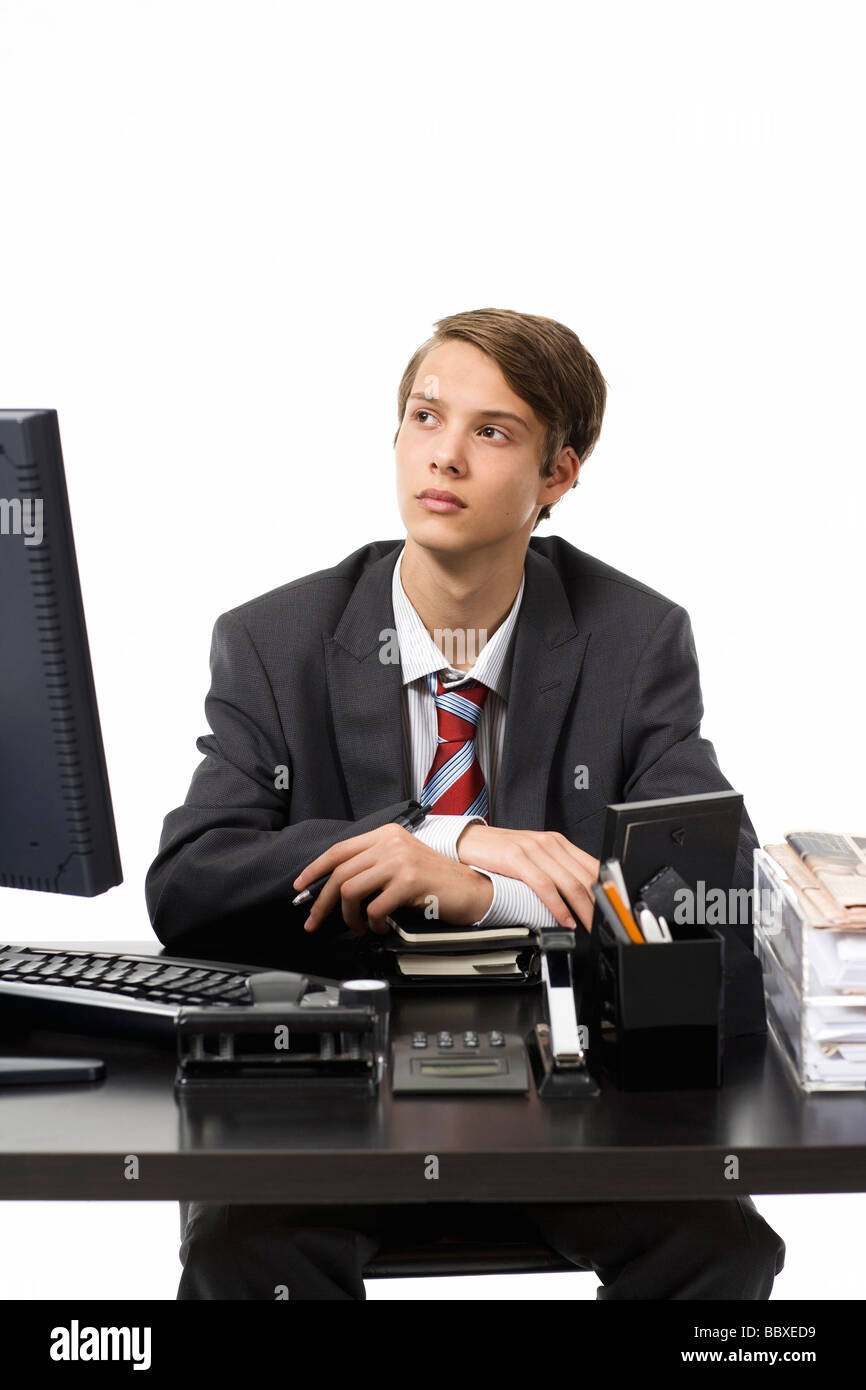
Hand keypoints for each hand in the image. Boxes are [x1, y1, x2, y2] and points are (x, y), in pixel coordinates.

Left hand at [293, 823, 494, 934]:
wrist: (470, 888)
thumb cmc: (435, 881)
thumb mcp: (401, 861)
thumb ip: (372, 866)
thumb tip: (335, 888)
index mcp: (385, 834)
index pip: (339, 850)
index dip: (314, 870)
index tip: (300, 888)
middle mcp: (390, 843)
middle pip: (340, 873)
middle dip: (322, 902)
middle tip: (315, 921)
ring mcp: (400, 861)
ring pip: (351, 890)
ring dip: (348, 916)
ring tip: (359, 926)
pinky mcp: (409, 881)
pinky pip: (374, 908)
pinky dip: (373, 923)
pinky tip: (381, 927)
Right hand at [456, 824, 599, 931]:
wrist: (468, 840)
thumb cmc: (499, 851)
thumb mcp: (533, 855)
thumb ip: (554, 868)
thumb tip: (575, 893)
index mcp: (556, 842)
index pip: (591, 866)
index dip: (605, 889)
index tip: (610, 908)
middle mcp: (549, 843)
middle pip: (584, 877)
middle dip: (598, 905)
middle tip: (604, 925)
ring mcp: (533, 850)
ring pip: (569, 883)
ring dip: (582, 910)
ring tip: (589, 927)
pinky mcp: (517, 859)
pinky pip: (544, 885)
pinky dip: (558, 906)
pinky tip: (564, 919)